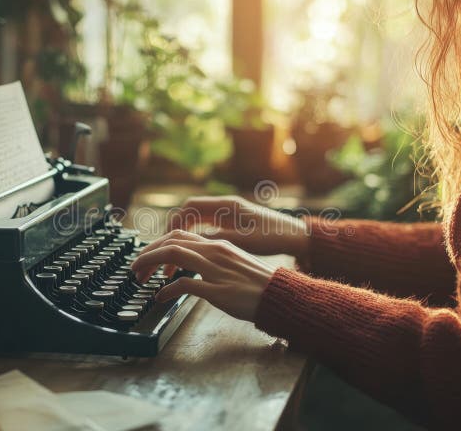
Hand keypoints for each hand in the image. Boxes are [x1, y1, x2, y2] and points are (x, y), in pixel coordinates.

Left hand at [132, 230, 276, 321]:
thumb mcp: (233, 264)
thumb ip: (211, 261)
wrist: (279, 295)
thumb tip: (191, 268)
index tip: (146, 257)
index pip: (179, 235)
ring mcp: (215, 269)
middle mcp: (214, 251)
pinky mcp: (217, 289)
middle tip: (135, 267)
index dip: (157, 244)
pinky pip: (184, 285)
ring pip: (173, 254)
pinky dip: (167, 290)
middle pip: (171, 241)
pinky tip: (160, 297)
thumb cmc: (258, 284)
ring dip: (150, 263)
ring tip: (139, 277)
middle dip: (147, 252)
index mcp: (218, 244)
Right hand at [167, 195, 309, 257]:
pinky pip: (206, 227)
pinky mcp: (232, 223)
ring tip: (177, 254)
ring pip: (197, 221)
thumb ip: (216, 238)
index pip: (190, 206)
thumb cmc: (274, 236)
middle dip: (175, 230)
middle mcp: (225, 206)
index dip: (175, 220)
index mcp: (227, 206)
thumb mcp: (243, 240)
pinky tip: (194, 253)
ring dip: (185, 235)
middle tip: (166, 249)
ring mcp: (229, 214)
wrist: (295, 236)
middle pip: (190, 213)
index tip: (167, 237)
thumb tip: (190, 241)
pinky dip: (196, 238)